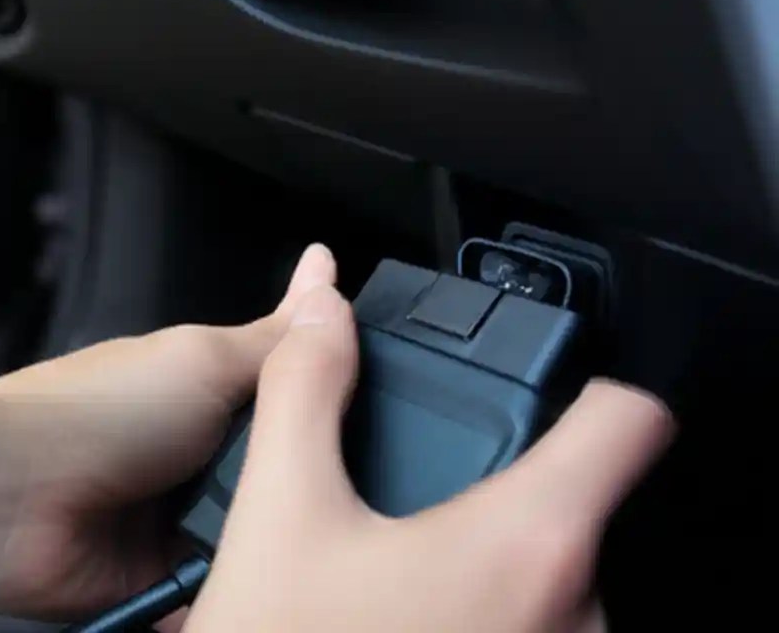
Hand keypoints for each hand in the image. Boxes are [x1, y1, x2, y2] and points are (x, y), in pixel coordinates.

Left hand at [0, 244, 337, 620]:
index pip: (300, 401)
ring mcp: (183, 520)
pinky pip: (223, 589)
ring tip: (256, 526)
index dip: (331, 413)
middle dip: (300, 485)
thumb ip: (278, 337)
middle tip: (307, 482)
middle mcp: (200, 455)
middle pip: (291, 475)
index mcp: (209, 391)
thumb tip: (324, 273)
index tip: (367, 420)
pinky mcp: (168, 581)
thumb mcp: (203, 358)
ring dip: (263, 536)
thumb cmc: (86, 412)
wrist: (10, 500)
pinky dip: (230, 584)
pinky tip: (233, 570)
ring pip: (265, 536)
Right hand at [184, 284, 675, 631]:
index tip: (545, 389)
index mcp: (530, 542)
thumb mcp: (279, 512)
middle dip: (493, 491)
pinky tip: (404, 626)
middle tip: (411, 509)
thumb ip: (306, 389)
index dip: (588, 383)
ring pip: (545, 577)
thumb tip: (321, 308)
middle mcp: (576, 615)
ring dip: (482, 566)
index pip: (629, 418)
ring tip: (394, 582)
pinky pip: (532, 631)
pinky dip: (482, 617)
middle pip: (571, 502)